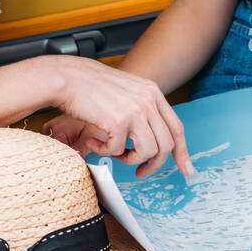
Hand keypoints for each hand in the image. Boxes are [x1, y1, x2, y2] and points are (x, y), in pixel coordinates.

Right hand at [44, 56, 193, 178]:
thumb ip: (141, 108)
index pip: (176, 127)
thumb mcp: (125, 91)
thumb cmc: (89, 86)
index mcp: (152, 92)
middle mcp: (148, 100)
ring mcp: (135, 111)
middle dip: (154, 165)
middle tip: (141, 173)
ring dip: (129, 160)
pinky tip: (94, 143)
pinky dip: (105, 152)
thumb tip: (151, 136)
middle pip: (166, 144)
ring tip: (113, 152)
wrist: (67, 77)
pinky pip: (119, 151)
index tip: (185, 168)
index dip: (182, 151)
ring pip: (148, 151)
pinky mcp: (118, 121)